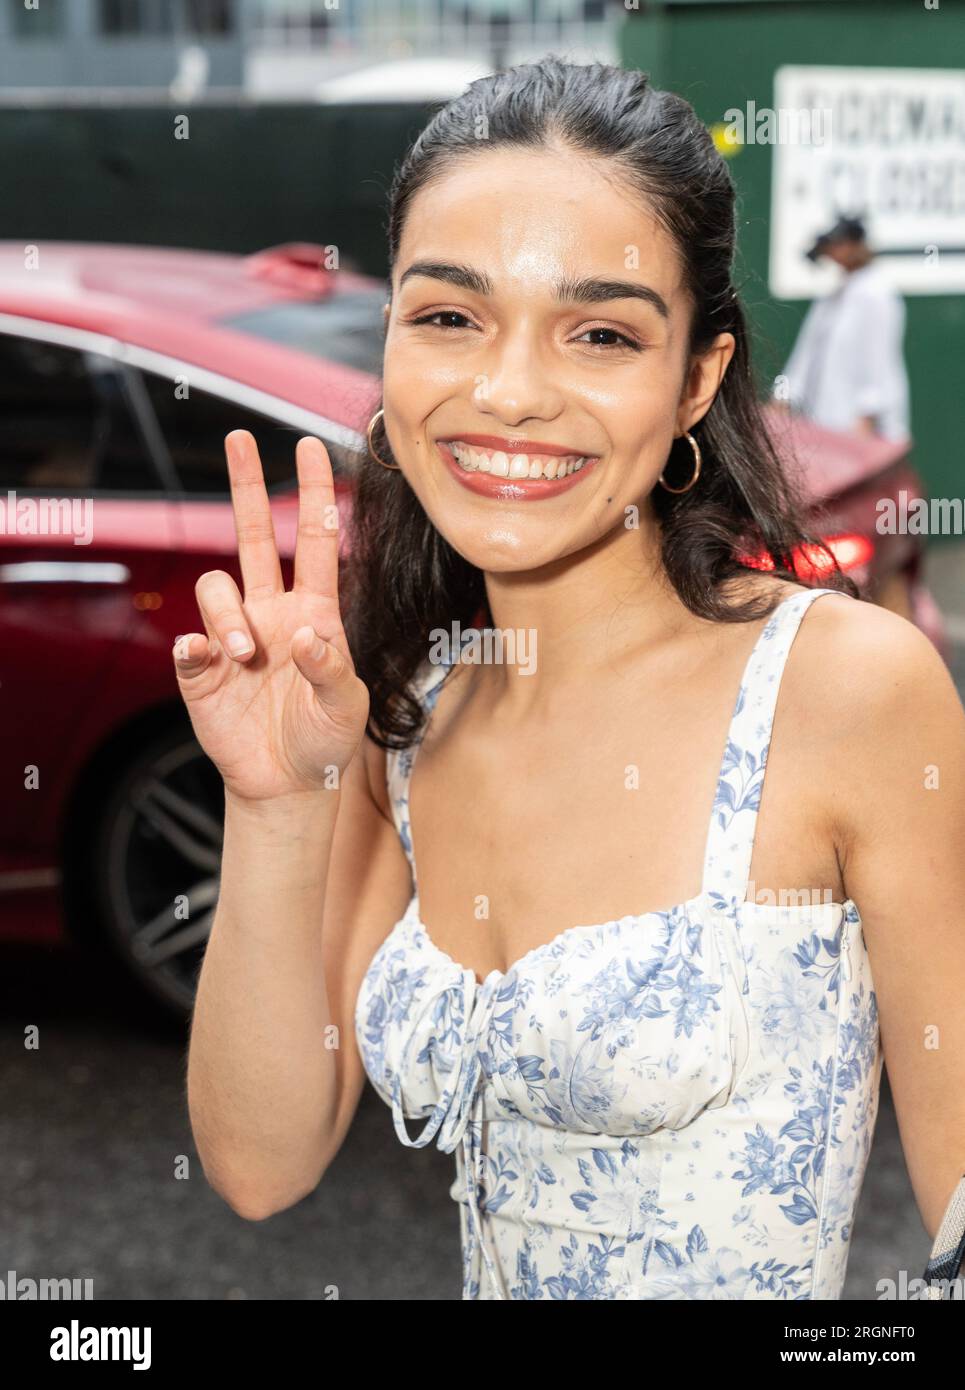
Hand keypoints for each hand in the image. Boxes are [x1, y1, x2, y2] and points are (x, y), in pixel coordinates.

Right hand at [172, 430, 369, 802]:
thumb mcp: (347, 706)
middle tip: (239, 438)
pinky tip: (209, 660)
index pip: (314, 541)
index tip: (310, 445)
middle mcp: (272, 613)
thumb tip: (304, 636)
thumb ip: (332, 669)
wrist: (288, 782)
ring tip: (245, 654)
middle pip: (253, 536)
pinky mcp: (202, 670)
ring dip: (227, 614)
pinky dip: (194, 647)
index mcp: (315, 612)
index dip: (313, 494)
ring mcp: (234, 637)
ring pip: (216, 588)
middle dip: (246, 486)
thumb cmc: (328, 738)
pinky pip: (188, 642)